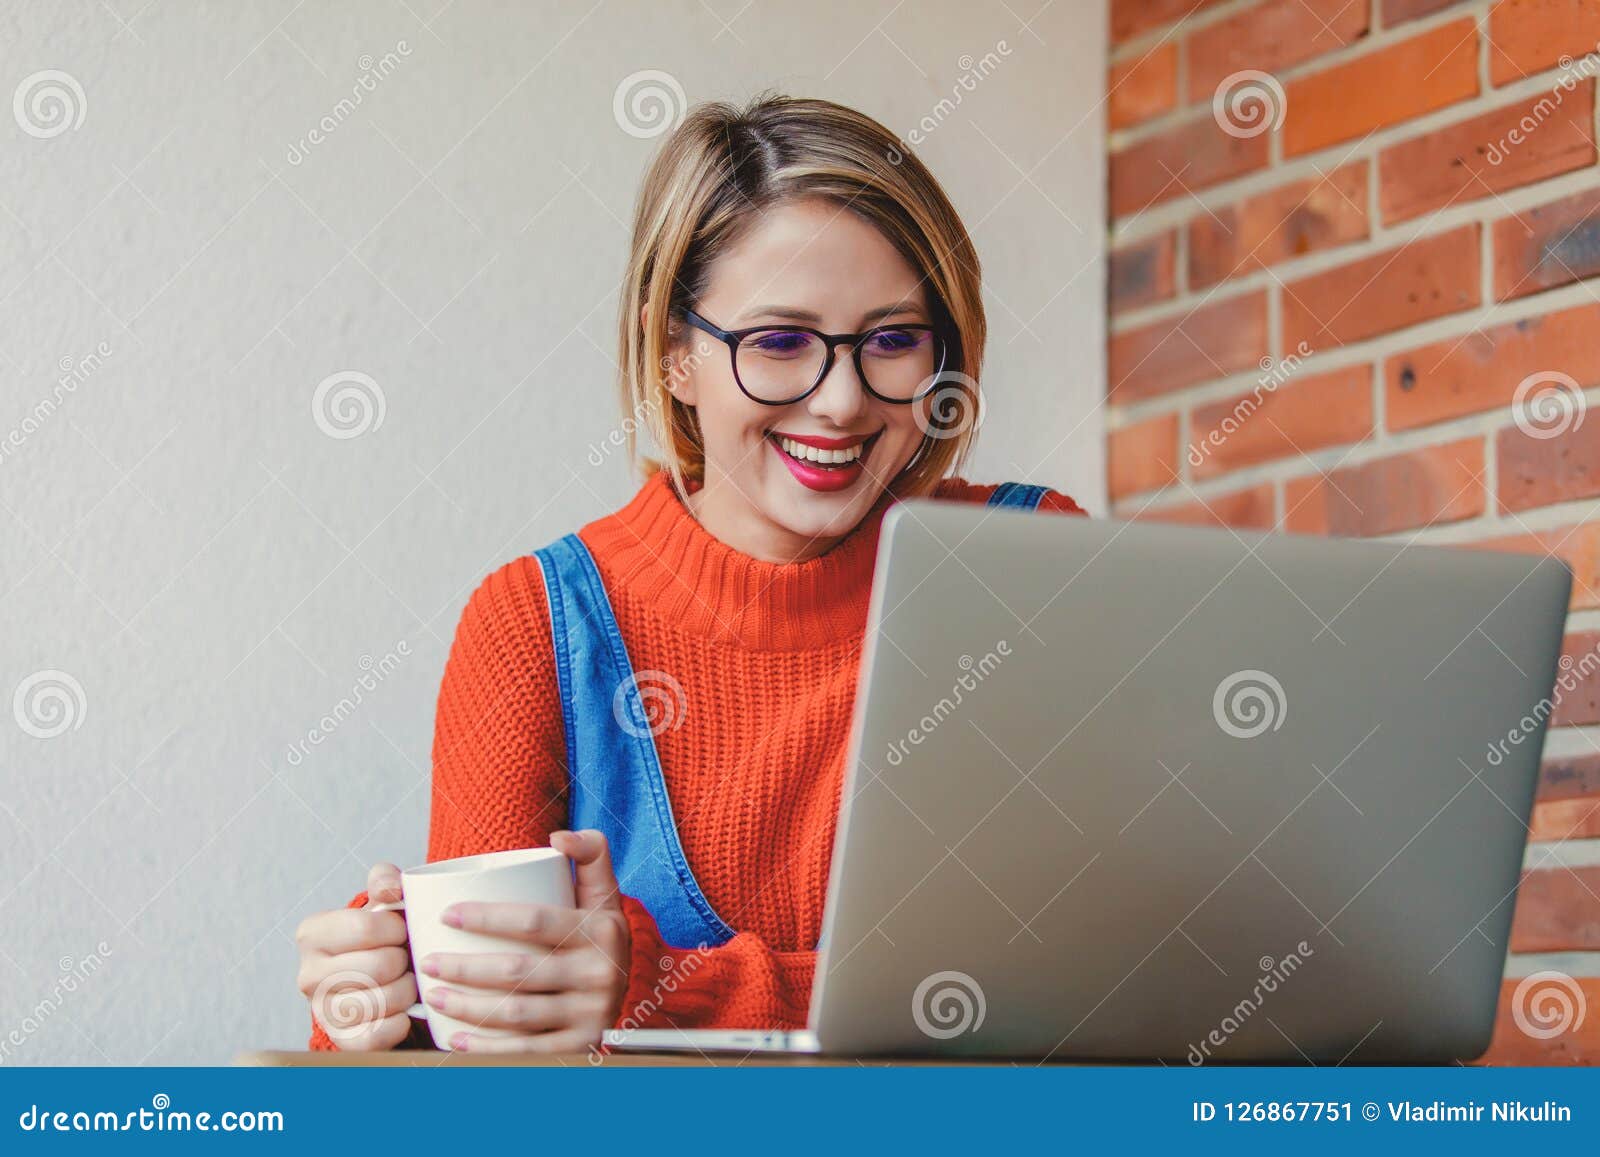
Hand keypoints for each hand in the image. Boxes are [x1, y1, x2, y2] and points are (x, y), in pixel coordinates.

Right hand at [295, 862, 417, 1050]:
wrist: (377, 981)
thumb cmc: (382, 937)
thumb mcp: (381, 904)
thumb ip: (385, 882)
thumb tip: (392, 888)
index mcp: (312, 933)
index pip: (366, 926)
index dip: (396, 928)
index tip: (402, 929)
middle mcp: (308, 974)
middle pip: (381, 965)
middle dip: (405, 961)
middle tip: (406, 958)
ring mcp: (320, 1011)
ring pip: (383, 1000)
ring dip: (408, 991)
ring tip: (407, 981)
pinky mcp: (339, 1040)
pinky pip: (376, 1036)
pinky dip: (399, 1024)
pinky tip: (404, 1012)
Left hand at [419, 830, 630, 1052]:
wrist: (638, 991)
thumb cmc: (602, 936)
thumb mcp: (606, 893)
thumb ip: (591, 852)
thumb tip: (557, 836)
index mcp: (599, 930)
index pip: (534, 921)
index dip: (486, 917)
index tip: (447, 914)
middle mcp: (597, 973)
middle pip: (517, 972)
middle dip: (464, 968)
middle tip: (428, 962)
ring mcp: (588, 1014)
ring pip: (516, 1012)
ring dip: (466, 1007)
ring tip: (433, 995)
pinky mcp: (579, 1046)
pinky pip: (526, 1049)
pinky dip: (486, 1048)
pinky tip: (454, 1038)